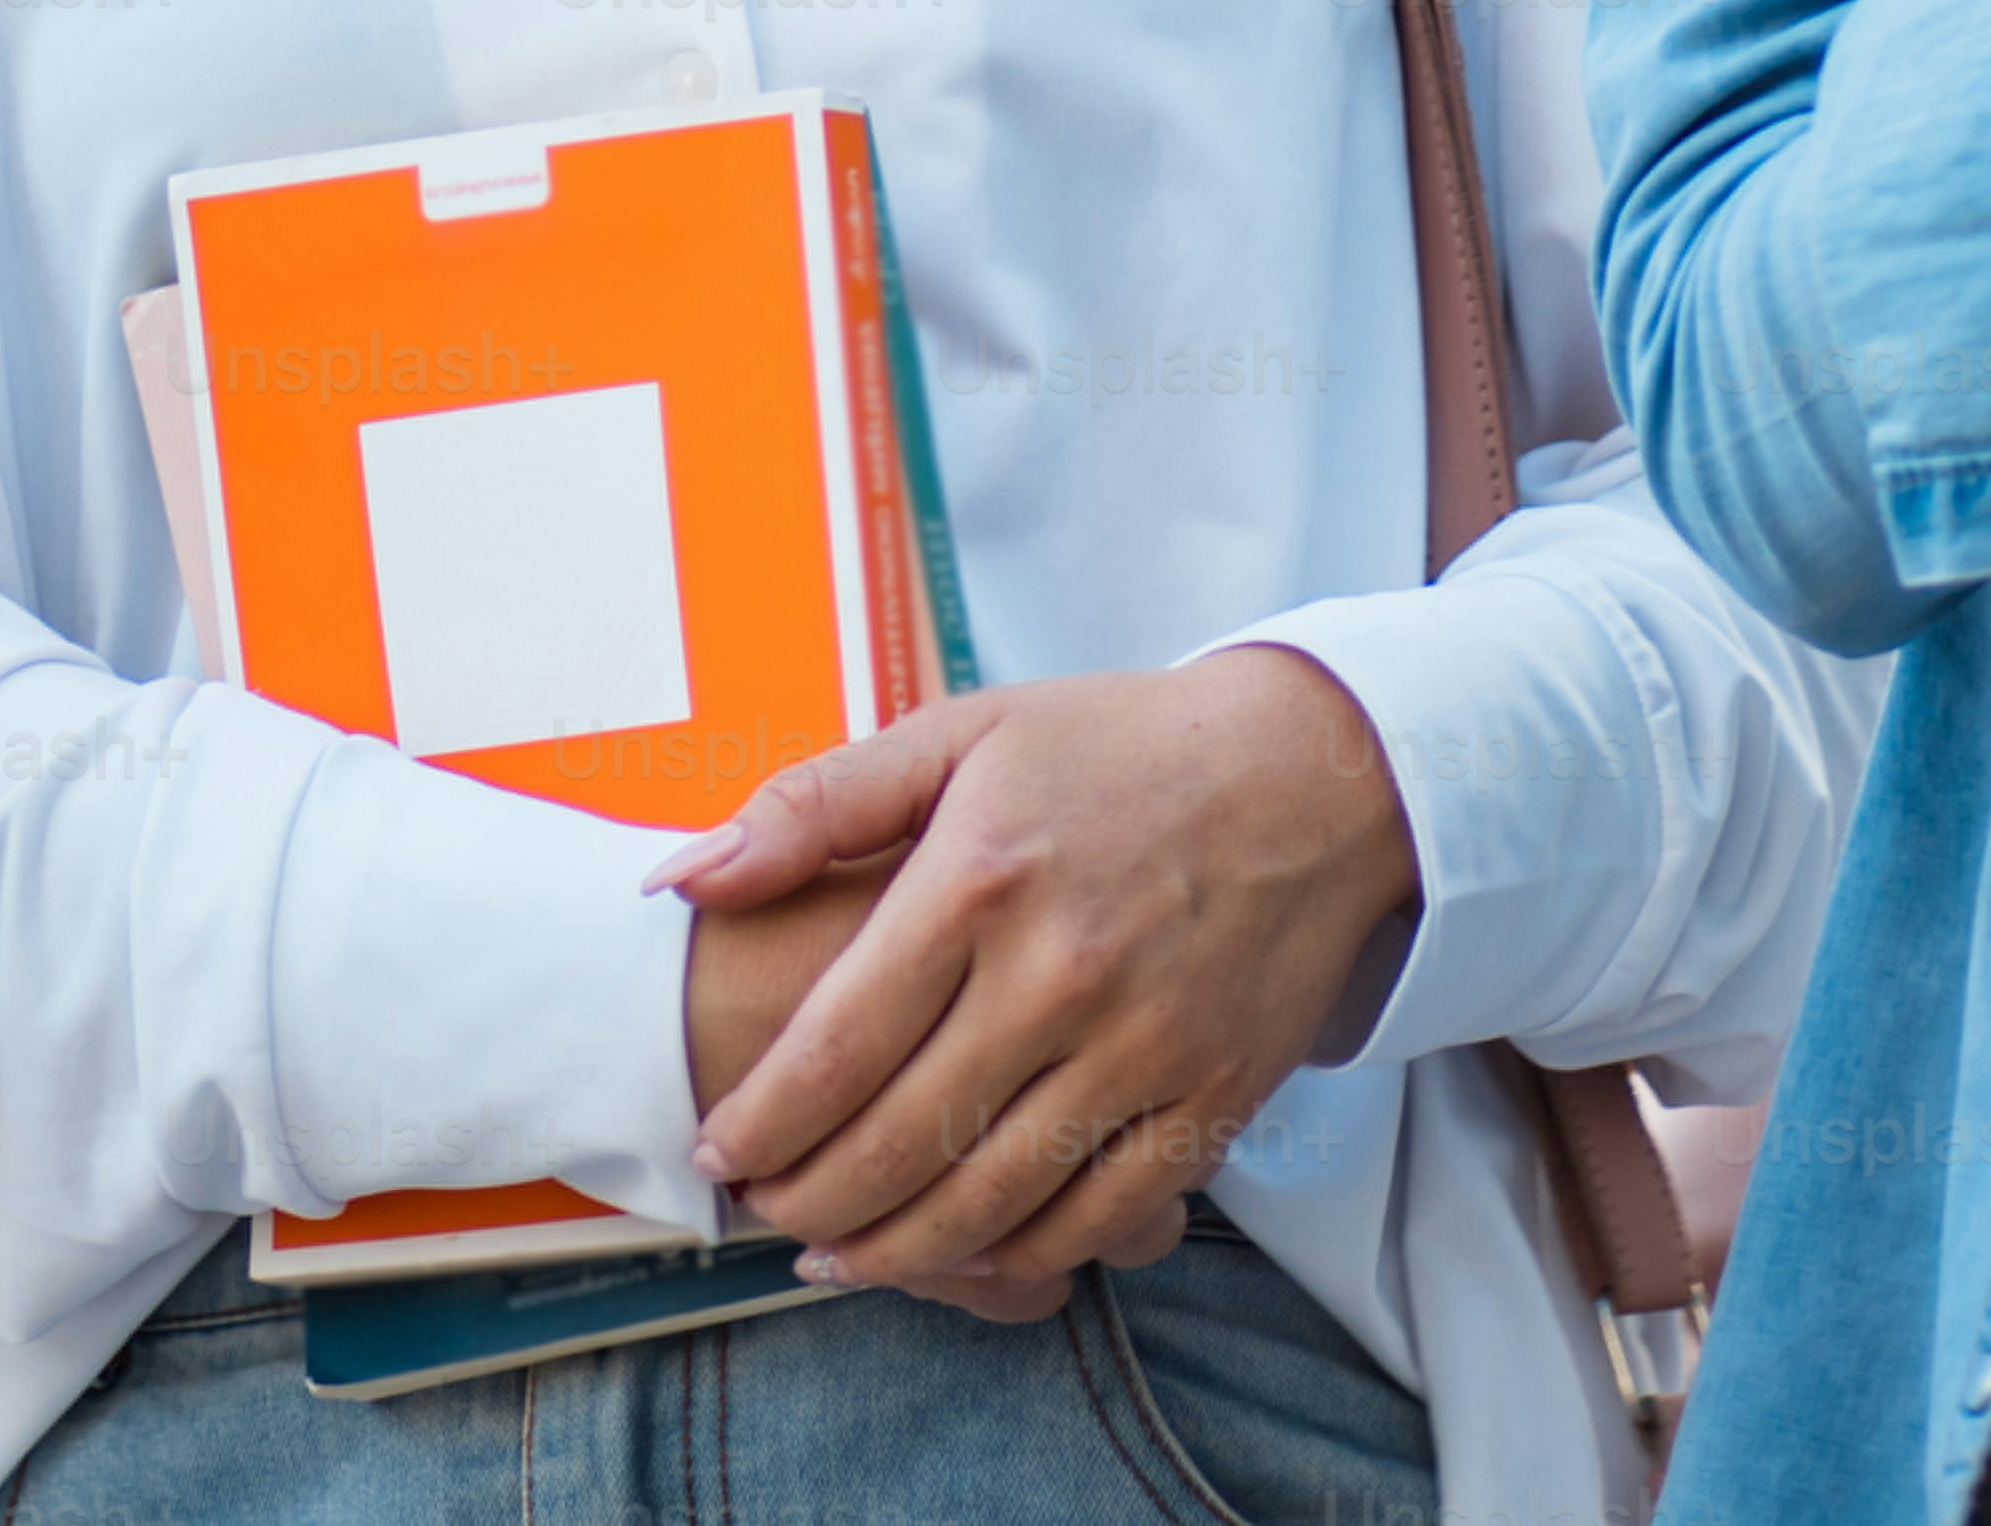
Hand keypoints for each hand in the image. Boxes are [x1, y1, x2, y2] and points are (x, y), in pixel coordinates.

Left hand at [653, 656, 1404, 1312]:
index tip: (717, 1152)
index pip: (840, 1041)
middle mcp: (1061, 973)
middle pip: (905, 1137)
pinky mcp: (1214, 1097)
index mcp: (980, 880)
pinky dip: (1022, 1253)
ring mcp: (1146, 1046)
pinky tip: (963, 1253)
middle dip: (813, 1197)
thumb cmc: (1113, 749)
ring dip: (899, 1248)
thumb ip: (812, 806)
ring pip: (996, 1196)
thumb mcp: (957, 734)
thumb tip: (679, 878)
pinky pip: (1103, 1213)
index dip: (766, 1119)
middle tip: (763, 1214)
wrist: (1312, 774)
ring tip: (836, 1256)